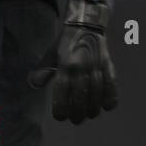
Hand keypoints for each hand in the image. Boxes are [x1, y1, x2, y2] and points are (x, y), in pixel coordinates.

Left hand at [27, 0, 118, 123]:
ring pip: (96, 92)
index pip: (62, 90)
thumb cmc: (66, 43)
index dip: (61, 105)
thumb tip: (34, 84)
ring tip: (89, 115)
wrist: (87, 25)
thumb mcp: (51, 55)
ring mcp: (97, 66)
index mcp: (65, 64)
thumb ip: (43, 70)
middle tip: (75, 120)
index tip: (60, 117)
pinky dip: (111, 96)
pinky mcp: (109, 64)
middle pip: (80, 94)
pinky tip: (108, 107)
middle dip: (77, 111)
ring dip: (93, 107)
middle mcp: (81, 66)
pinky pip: (111, 83)